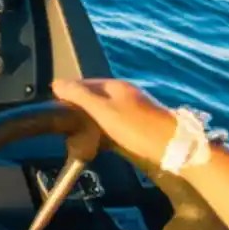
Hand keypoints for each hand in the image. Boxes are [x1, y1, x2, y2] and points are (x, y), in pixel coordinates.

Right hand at [51, 79, 175, 164]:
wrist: (174, 146)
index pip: (83, 83)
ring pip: (105, 110)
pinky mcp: (141, 124)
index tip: (54, 108)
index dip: (68, 93)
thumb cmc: (137, 127)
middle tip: (63, 124)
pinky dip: (103, 128)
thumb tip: (56, 83)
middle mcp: (125, 93)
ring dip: (91, 119)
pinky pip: (115, 122)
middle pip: (95, 96)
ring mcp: (134, 108)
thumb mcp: (104, 111)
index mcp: (115, 86)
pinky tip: (99, 140)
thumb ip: (80, 96)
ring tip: (77, 134)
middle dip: (79, 106)